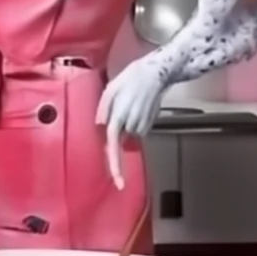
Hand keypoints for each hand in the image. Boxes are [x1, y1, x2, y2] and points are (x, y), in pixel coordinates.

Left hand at [95, 53, 167, 190]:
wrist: (156, 74)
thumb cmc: (131, 79)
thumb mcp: (110, 88)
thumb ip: (103, 108)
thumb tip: (100, 125)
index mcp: (119, 116)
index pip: (114, 145)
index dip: (115, 165)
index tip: (119, 182)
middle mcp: (132, 124)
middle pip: (119, 138)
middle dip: (116, 129)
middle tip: (119, 105)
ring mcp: (143, 125)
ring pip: (128, 133)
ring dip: (125, 122)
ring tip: (128, 102)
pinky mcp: (149, 124)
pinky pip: (136, 129)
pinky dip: (134, 120)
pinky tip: (137, 105)